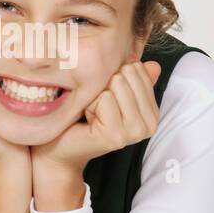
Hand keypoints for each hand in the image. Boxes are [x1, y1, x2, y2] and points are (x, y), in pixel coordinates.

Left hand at [30, 60, 161, 182]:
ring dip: (96, 95)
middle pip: (127, 74)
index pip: (137, 69)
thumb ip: (133, 80)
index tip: (106, 100)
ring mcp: (134, 132)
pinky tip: (87, 120)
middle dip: (105, 85)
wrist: (59, 148)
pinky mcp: (117, 136)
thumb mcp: (111, 93)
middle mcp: (148, 125)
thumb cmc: (83, 117)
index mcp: (152, 114)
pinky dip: (89, 104)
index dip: (114, 78)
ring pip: (116, 83)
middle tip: (97, 108)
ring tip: (92, 114)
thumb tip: (154, 65)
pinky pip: (105, 98)